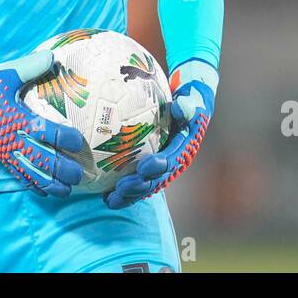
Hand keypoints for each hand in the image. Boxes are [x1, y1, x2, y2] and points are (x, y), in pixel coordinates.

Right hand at [0, 43, 83, 196]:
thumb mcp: (7, 72)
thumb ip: (31, 66)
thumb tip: (53, 57)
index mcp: (14, 116)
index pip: (43, 131)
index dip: (63, 138)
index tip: (79, 142)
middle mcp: (9, 136)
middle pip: (40, 158)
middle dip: (61, 169)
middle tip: (80, 174)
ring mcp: (3, 148)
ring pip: (29, 171)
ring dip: (49, 183)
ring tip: (67, 190)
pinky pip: (16, 173)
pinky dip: (32, 185)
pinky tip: (45, 193)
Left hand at [105, 59, 216, 209]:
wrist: (191, 105)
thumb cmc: (189, 98)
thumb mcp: (193, 98)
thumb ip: (188, 104)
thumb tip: (181, 107)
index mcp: (185, 149)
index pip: (172, 160)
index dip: (158, 166)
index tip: (142, 168)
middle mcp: (175, 162)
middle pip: (157, 178)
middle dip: (140, 186)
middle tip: (121, 188)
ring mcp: (163, 167)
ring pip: (146, 184)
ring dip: (129, 194)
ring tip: (110, 200)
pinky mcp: (151, 167)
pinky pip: (137, 180)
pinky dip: (123, 189)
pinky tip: (105, 196)